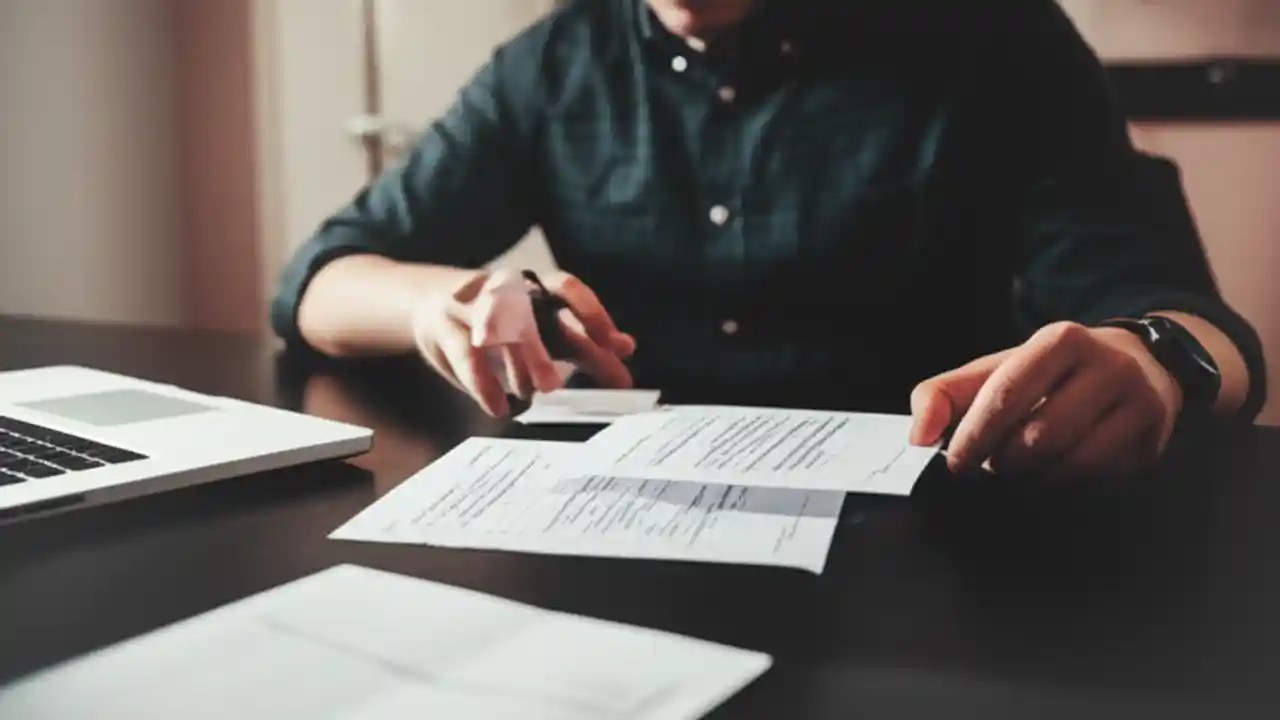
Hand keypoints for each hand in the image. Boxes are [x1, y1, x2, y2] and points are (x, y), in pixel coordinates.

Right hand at [410, 270, 634, 416]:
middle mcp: (504, 289)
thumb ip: (585, 344)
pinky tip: (498, 407)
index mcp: (535, 286)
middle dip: (542, 350)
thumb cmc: (503, 319)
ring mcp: (470, 305)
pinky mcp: (443, 328)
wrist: (429, 301)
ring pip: (495, 332)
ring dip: (515, 365)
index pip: (567, 288)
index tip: (617, 346)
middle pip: (527, 313)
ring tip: (528, 395)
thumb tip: (627, 351)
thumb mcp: (545, 331)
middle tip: (555, 385)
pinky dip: (483, 385)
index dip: (592, 313)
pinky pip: (467, 355)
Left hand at [909, 321, 1182, 479]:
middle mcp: (1106, 366)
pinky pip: (1098, 477)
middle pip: (1038, 435)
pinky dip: (1064, 484)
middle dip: (1003, 461)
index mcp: (1060, 340)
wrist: (1139, 365)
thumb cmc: (1052, 375)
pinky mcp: (1153, 438)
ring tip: (1018, 472)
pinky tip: (1051, 475)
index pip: (1007, 393)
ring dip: (1032, 478)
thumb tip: (917, 436)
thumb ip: (945, 394)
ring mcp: (1138, 402)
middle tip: (988, 468)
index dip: (975, 434)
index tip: (954, 461)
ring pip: (1071, 462)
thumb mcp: (997, 370)